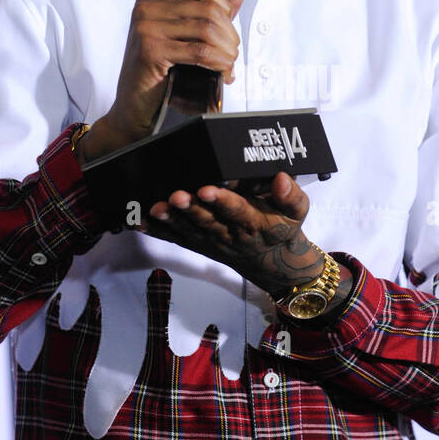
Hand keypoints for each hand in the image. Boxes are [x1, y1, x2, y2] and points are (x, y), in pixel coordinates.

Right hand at [79, 0, 243, 161]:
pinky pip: (199, 51)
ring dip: (227, 50)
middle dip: (230, 34)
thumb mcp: (185, 37)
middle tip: (232, 53)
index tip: (228, 28)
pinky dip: (218, 62)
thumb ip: (210, 13)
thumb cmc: (157, 74)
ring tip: (228, 64)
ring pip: (207, 29)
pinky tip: (222, 70)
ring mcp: (146, 28)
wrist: (134, 107)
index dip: (222, 6)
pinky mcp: (150, 50)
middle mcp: (147, 8)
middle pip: (208, 9)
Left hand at [139, 172, 326, 298]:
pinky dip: (158, 231)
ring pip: (189, 231)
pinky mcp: (200, 245)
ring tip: (156, 208)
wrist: (275, 262)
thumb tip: (281, 177)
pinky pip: (177, 239)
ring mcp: (212, 242)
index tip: (208, 189)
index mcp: (255, 223)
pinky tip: (140, 222)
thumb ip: (291, 195)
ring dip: (171, 220)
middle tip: (176, 196)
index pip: (238, 211)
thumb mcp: (298, 211)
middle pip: (208, 221)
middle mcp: (231, 234)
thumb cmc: (283, 228)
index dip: (222, 202)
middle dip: (190, 209)